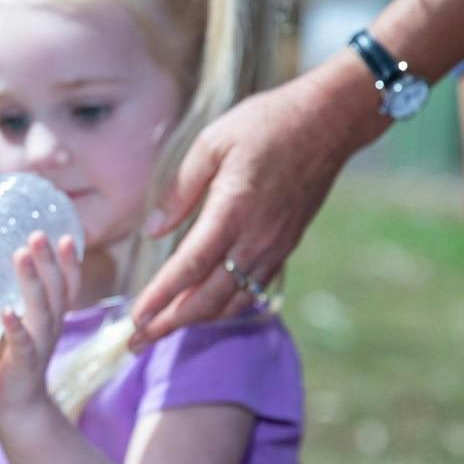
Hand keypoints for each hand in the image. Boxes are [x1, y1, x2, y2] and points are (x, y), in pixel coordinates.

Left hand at [0, 233, 79, 419]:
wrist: (16, 411)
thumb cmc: (2, 366)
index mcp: (47, 318)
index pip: (65, 285)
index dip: (69, 262)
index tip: (65, 236)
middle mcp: (49, 328)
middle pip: (55, 288)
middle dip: (48, 260)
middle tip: (36, 235)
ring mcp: (38, 345)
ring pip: (42, 309)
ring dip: (32, 281)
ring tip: (21, 255)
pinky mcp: (23, 364)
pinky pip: (22, 344)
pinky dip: (15, 328)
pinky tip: (6, 312)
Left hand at [128, 58, 383, 348]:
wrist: (328, 123)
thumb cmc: (267, 124)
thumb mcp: (212, 143)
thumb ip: (180, 189)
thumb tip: (154, 229)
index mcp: (232, 210)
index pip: (190, 266)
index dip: (161, 296)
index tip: (135, 317)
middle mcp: (255, 238)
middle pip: (208, 298)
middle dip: (169, 324)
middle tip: (137, 340)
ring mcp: (273, 247)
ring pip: (231, 302)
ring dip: (195, 322)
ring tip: (163, 331)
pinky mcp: (285, 248)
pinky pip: (252, 292)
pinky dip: (225, 309)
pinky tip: (204, 312)